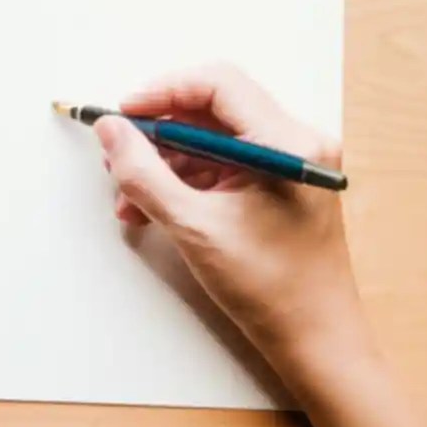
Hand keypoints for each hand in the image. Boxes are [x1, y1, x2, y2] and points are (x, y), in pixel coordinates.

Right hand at [93, 65, 364, 369]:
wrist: (316, 341)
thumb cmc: (270, 288)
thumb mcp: (194, 227)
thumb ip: (144, 174)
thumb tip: (110, 131)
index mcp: (287, 143)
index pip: (218, 85)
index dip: (162, 92)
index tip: (121, 115)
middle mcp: (294, 144)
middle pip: (212, 112)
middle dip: (157, 133)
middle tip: (117, 156)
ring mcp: (286, 167)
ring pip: (211, 142)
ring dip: (164, 163)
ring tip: (127, 196)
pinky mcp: (277, 189)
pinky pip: (221, 168)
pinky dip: (183, 183)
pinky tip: (150, 210)